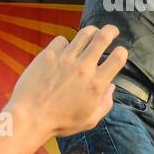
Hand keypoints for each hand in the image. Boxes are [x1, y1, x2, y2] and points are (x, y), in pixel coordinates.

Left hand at [6, 25, 127, 137]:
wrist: (30, 117)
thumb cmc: (60, 122)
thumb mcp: (89, 120)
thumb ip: (105, 104)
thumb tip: (111, 87)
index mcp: (96, 84)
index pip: (118, 58)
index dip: (122, 52)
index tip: (119, 52)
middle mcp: (83, 68)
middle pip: (103, 37)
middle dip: (111, 30)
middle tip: (112, 31)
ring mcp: (65, 59)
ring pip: (84, 33)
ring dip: (91, 31)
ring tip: (91, 33)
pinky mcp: (49, 55)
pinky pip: (62, 39)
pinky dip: (65, 43)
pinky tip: (63, 50)